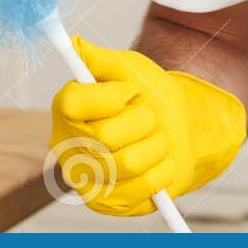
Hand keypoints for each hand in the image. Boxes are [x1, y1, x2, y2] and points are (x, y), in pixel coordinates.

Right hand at [49, 36, 246, 215]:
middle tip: (148, 118)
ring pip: (128, 162)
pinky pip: (144, 187)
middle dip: (143, 120)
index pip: (71, 102)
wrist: (181, 127)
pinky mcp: (109, 203)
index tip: (130, 92)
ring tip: (156, 140)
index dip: (110, 96)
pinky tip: (159, 163)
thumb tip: (73, 43)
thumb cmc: (150, 96)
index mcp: (66, 111)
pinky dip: (163, 170)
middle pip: (106, 135)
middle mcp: (67, 146)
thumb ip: (99, 57)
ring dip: (156, 145)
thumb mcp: (129, 68)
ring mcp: (86, 178)